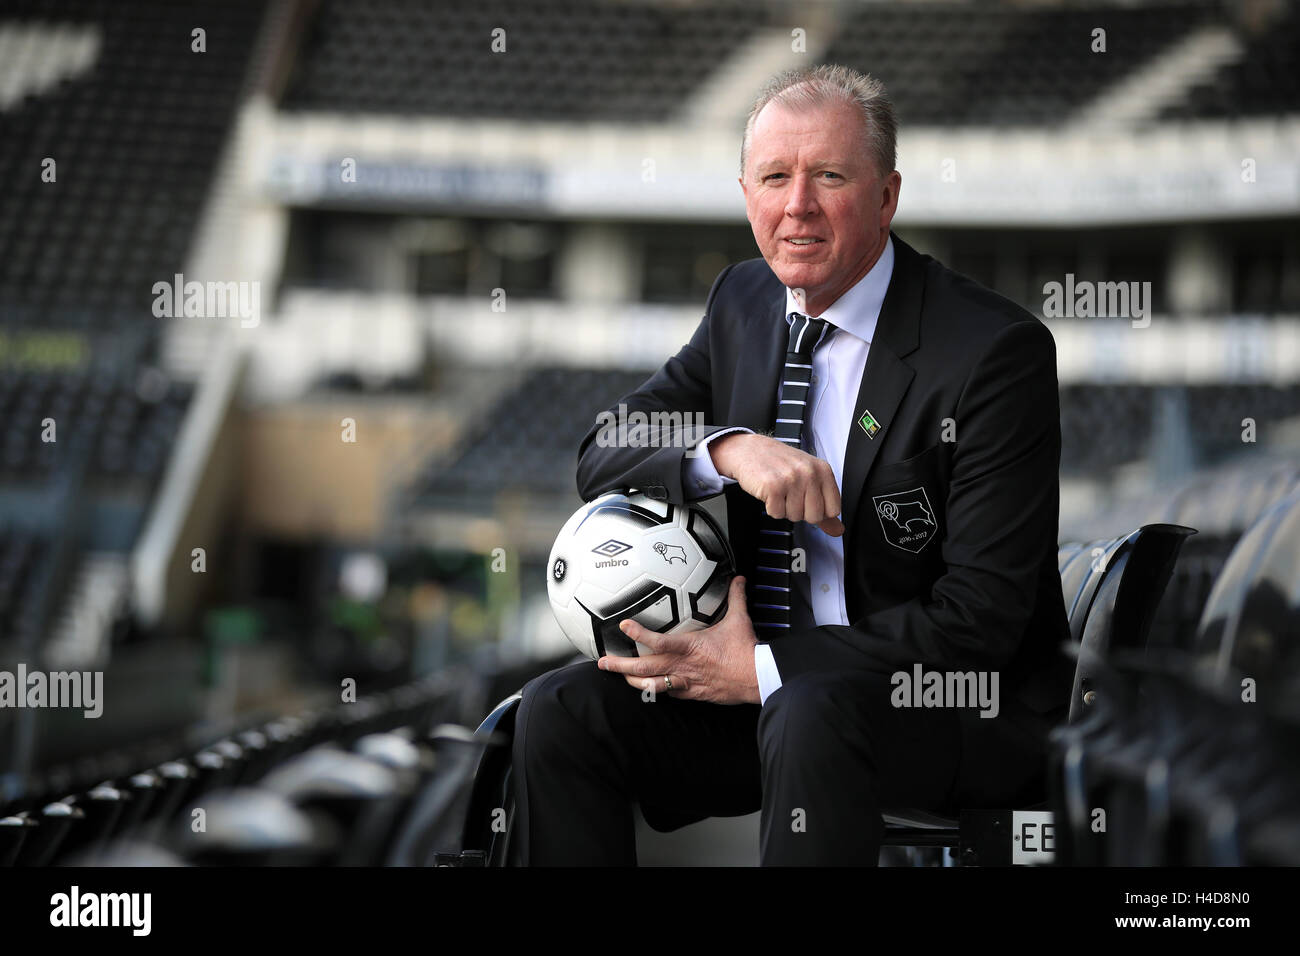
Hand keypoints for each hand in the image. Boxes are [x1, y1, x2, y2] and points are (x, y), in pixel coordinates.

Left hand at [597, 576, 760, 704]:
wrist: (757, 678)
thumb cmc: (746, 649)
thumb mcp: (739, 620)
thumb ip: (735, 597)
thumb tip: (739, 578)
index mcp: (690, 646)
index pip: (657, 641)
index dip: (638, 633)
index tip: (623, 625)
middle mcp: (683, 666)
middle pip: (644, 669)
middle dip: (620, 666)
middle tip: (603, 662)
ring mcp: (686, 683)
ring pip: (652, 686)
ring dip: (633, 681)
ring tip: (620, 676)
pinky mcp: (693, 695)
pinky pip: (669, 694)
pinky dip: (656, 690)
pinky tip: (648, 686)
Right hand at [709, 432, 843, 535]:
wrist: (749, 450)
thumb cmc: (778, 463)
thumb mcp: (808, 478)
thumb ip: (825, 505)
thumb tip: (837, 530)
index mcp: (823, 470)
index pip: (833, 509)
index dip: (818, 511)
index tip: (808, 500)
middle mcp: (809, 473)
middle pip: (814, 516)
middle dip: (800, 511)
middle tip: (790, 495)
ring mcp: (792, 479)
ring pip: (795, 516)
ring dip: (783, 508)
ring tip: (779, 491)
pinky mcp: (773, 486)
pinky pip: (777, 513)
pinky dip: (770, 507)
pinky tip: (769, 492)